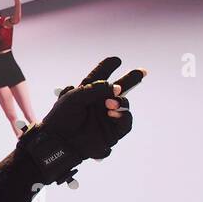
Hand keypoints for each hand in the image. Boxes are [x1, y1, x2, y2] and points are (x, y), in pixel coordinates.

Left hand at [15, 56, 145, 183]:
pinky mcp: (113, 131)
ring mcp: (107, 116)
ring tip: (109, 104)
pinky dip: (123, 116)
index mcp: (88, 91)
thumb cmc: (62, 118)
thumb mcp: (74, 98)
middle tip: (142, 71)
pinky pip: (126, 122)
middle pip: (120, 87)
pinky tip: (113, 114)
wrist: (60, 141)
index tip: (116, 60)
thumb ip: (95, 89)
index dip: (109, 66)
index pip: (100, 75)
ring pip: (124, 103)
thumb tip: (116, 87)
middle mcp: (100, 102)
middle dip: (132, 78)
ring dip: (120, 101)